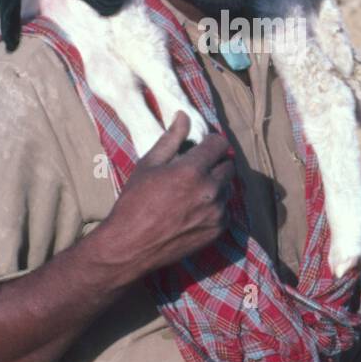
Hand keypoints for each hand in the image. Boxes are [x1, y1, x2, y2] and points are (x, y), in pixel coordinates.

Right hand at [95, 111, 234, 277]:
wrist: (131, 245)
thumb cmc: (134, 202)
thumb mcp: (148, 165)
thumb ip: (171, 139)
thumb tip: (183, 116)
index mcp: (193, 170)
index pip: (220, 144)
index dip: (211, 142)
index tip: (202, 146)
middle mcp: (210, 190)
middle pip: (228, 165)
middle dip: (215, 162)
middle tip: (196, 169)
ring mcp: (217, 212)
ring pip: (228, 188)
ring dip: (216, 185)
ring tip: (193, 192)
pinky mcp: (218, 230)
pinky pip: (226, 210)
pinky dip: (215, 207)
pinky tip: (194, 210)